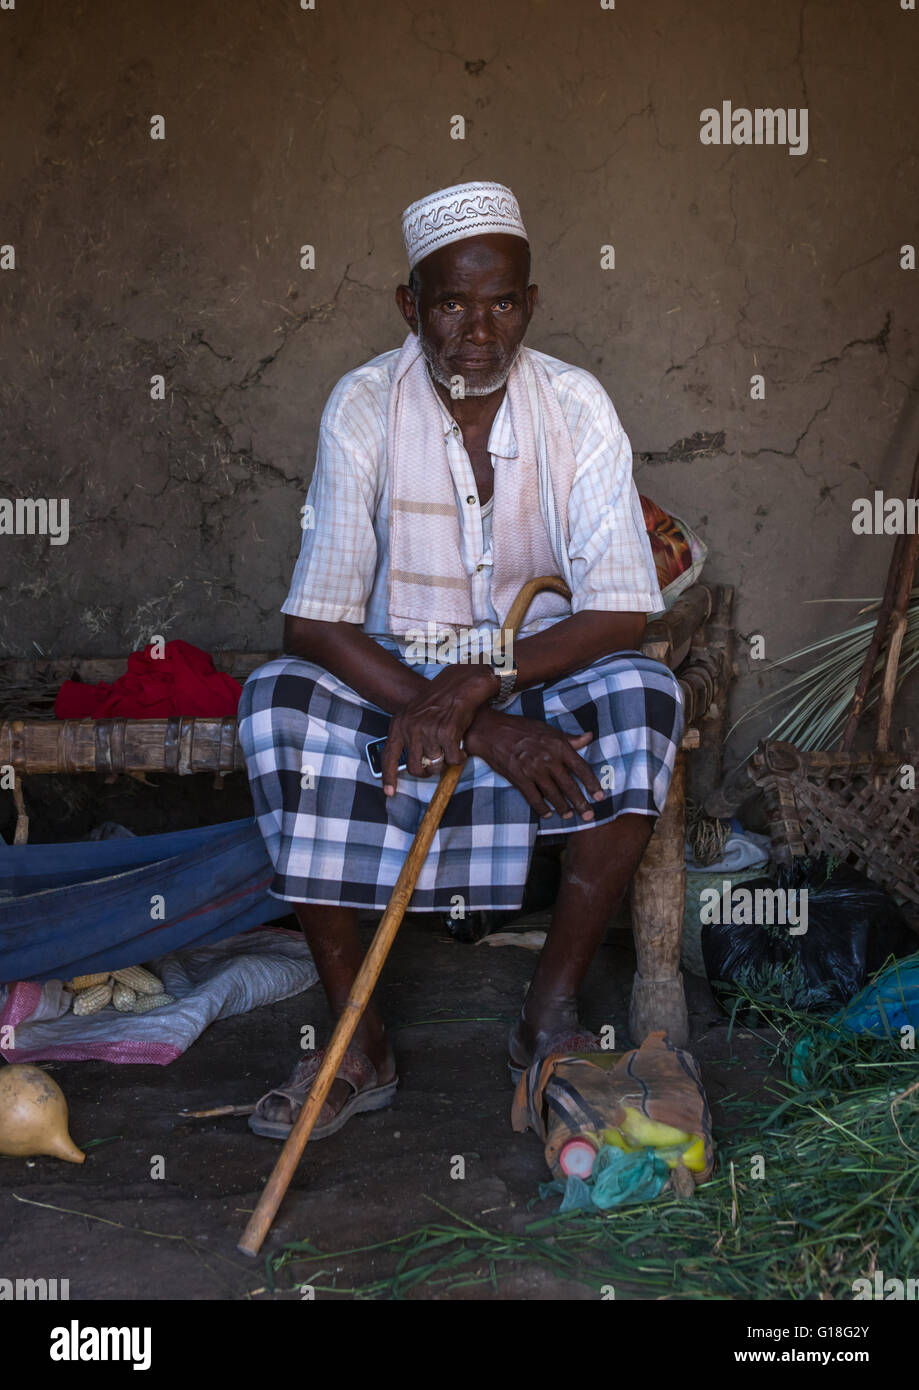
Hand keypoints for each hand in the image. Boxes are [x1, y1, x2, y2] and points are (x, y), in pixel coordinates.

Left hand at [381, 664, 499, 794]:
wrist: (459, 686)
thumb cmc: (438, 703)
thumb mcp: (414, 715)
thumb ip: (408, 736)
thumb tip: (412, 763)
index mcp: (399, 723)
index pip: (389, 755)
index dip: (389, 776)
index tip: (389, 793)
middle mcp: (411, 728)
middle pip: (414, 767)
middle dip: (426, 772)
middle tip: (435, 766)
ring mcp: (429, 731)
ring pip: (435, 765)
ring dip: (444, 761)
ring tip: (450, 750)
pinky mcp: (447, 734)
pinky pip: (453, 760)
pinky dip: (459, 757)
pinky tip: (461, 748)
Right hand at [464, 707, 605, 820]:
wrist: (492, 731)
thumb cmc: (522, 729)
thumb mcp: (548, 729)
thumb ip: (570, 738)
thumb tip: (589, 737)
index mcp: (559, 746)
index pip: (581, 768)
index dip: (592, 784)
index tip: (600, 797)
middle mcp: (548, 759)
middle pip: (569, 786)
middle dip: (581, 803)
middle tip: (589, 816)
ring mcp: (533, 770)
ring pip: (553, 795)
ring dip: (563, 808)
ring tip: (569, 816)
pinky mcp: (519, 778)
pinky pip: (534, 798)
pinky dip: (542, 808)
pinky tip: (548, 814)